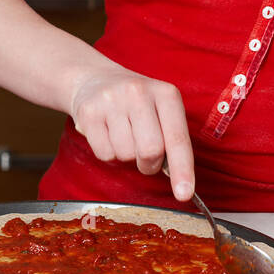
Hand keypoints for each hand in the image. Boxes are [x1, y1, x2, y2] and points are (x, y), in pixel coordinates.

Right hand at [68, 65, 194, 201]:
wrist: (94, 79)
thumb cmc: (135, 103)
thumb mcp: (160, 109)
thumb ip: (171, 138)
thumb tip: (180, 182)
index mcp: (166, 93)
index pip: (178, 139)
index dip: (182, 170)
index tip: (184, 195)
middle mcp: (139, 93)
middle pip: (151, 151)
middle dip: (149, 164)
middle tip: (145, 155)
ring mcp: (112, 100)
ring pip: (126, 155)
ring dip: (126, 156)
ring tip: (123, 135)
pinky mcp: (89, 111)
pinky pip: (104, 154)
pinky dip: (108, 153)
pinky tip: (107, 133)